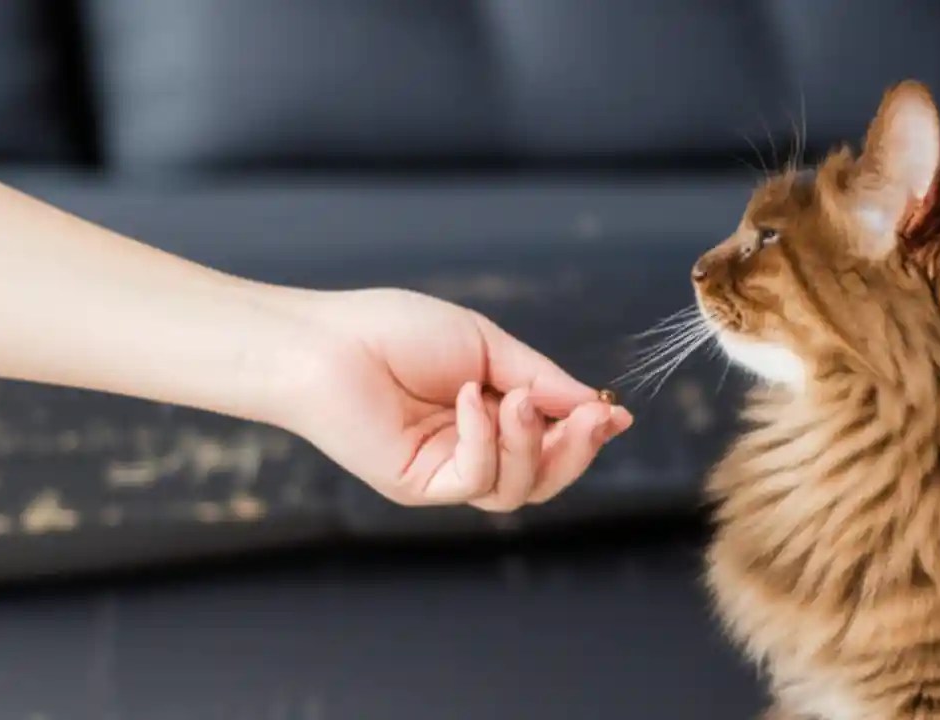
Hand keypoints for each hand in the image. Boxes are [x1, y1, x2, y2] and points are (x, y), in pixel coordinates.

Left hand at [280, 289, 631, 510]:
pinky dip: (484, 439)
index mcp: (489, 416)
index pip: (551, 442)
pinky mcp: (421, 485)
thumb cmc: (394, 331)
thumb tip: (599, 405)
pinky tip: (468, 399)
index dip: (587, 433)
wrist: (323, 342)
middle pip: (544, 478)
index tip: (616, 413)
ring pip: (518, 489)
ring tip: (520, 401)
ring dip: (534, 446)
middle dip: (577, 450)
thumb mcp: (486, 346)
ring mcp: (446, 472)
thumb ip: (542, 378)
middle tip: (595, 418)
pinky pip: (476, 480)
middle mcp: (471, 450)